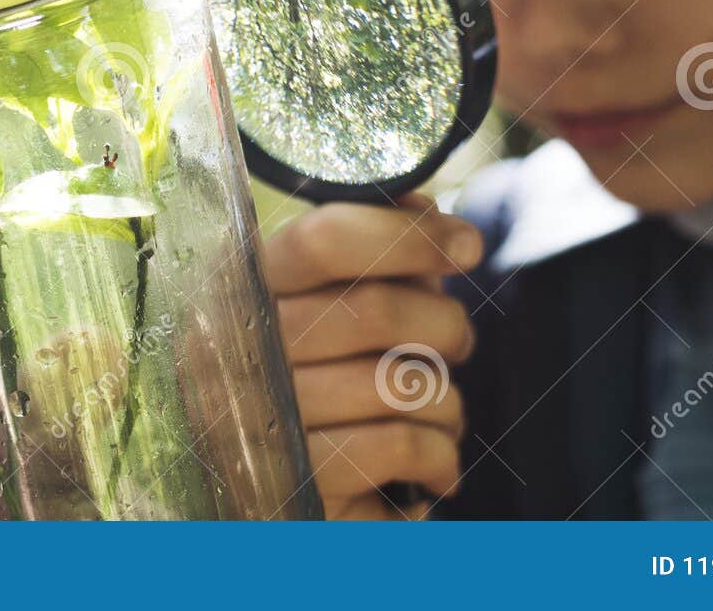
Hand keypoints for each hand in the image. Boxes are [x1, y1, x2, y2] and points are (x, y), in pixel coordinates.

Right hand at [263, 194, 482, 519]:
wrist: (283, 501)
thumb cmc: (322, 380)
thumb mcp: (338, 303)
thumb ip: (377, 251)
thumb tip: (428, 211)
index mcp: (247, 288)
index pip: (324, 238)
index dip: (409, 235)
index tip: (468, 244)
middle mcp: (244, 352)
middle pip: (375, 310)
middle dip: (445, 322)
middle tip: (457, 341)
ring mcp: (266, 423)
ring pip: (399, 386)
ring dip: (446, 400)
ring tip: (440, 410)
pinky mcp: (299, 488)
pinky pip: (401, 448)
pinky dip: (440, 455)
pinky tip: (435, 463)